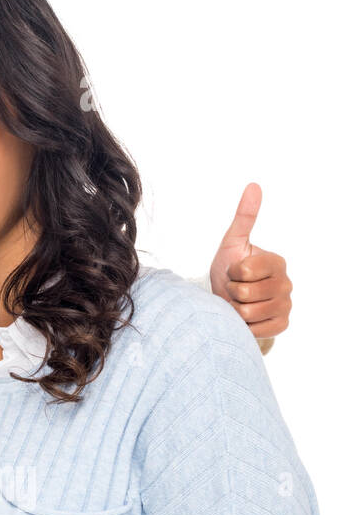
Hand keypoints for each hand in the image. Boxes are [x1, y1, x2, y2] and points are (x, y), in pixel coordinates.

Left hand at [208, 182, 290, 343]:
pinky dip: (243, 325)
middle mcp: (287, 284)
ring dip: (235, 309)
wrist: (227, 302)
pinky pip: (256, 329)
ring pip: (248, 312)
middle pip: (246, 293)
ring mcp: (286, 306)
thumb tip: (254, 185)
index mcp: (277, 262)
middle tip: (234, 289)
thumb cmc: (229, 271)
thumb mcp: (232, 243)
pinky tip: (245, 317)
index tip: (234, 271)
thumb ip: (244, 216)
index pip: (245, 270)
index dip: (231, 272)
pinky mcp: (281, 325)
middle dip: (232, 291)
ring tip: (238, 302)